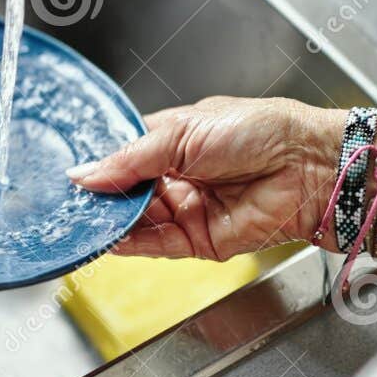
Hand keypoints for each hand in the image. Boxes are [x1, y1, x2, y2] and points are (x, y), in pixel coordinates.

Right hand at [67, 97, 343, 259]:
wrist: (308, 165)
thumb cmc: (260, 131)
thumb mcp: (182, 133)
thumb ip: (130, 159)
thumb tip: (84, 175)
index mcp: (171, 143)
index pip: (122, 159)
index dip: (97, 168)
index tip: (69, 177)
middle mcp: (175, 178)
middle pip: (124, 194)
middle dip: (99, 199)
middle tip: (68, 203)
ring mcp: (185, 210)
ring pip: (135, 222)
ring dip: (109, 223)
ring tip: (82, 221)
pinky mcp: (198, 241)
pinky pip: (155, 245)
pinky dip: (130, 244)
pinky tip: (108, 238)